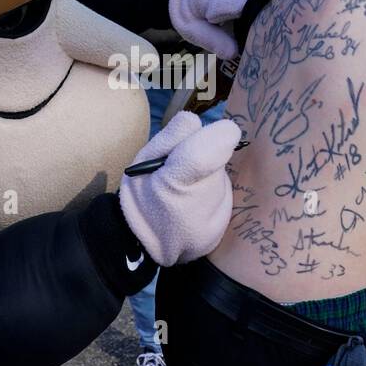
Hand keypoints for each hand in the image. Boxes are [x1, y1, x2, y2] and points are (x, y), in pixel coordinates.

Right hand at [118, 112, 239, 265]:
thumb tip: (197, 119)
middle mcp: (203, 202)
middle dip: (204, 158)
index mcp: (177, 180)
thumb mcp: (143, 161)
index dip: (217, 134)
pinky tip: (192, 208)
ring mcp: (215, 220)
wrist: (141, 246)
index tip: (207, 139)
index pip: (219, 142)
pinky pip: (224, 197)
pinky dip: (211, 197)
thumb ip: (171, 138)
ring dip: (208, 177)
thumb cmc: (141, 195)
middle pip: (220, 158)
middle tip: (180, 174)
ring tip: (184, 193)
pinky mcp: (222, 230)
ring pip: (222, 177)